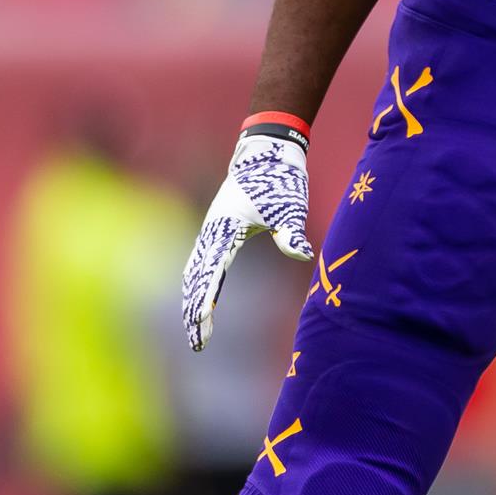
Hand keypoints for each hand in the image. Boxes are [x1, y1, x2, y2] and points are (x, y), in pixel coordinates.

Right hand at [181, 132, 312, 350]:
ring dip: (192, 299)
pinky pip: (200, 262)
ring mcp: (211, 230)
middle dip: (193, 310)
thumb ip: (291, 232)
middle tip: (197, 342)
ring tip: (195, 329)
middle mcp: (212, 231)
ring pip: (193, 272)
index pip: (211, 273)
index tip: (202, 326)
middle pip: (195, 278)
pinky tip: (201, 300)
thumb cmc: (279, 180)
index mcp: (226, 229)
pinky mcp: (217, 229)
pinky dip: (197, 284)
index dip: (204, 302)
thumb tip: (303, 254)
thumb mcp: (290, 207)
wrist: (267, 152)